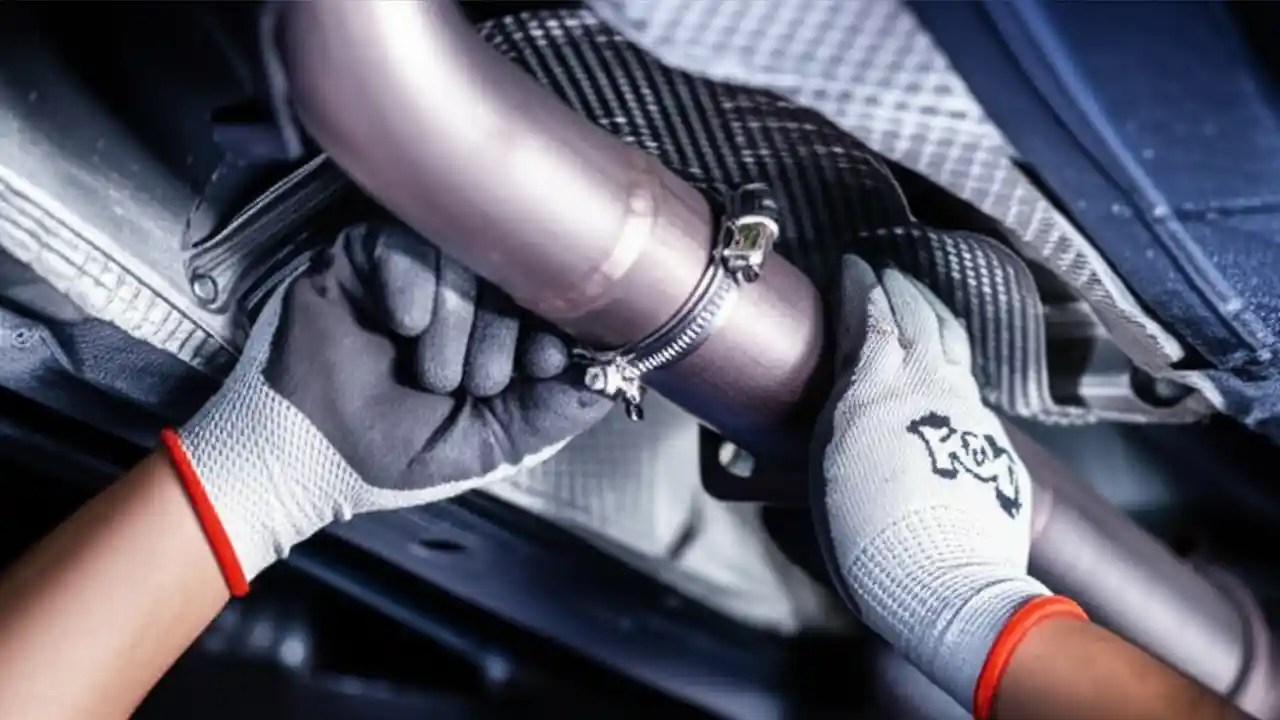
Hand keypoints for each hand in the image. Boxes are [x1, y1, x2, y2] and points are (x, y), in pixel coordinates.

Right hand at [162, 221, 610, 594]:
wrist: (306, 459)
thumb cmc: (387, 456)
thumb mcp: (491, 443)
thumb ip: (554, 411)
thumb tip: (614, 379)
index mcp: (490, 336)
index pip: (542, 302)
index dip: (554, 326)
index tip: (550, 360)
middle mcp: (456, 299)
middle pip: (508, 275)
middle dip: (499, 338)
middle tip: (472, 384)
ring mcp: (407, 275)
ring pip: (460, 258)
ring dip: (454, 323)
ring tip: (426, 371)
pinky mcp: (358, 258)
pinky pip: (404, 242)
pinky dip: (410, 287)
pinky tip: (398, 327)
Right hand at [810, 255, 1060, 711]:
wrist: (946, 582)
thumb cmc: (870, 540)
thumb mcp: (829, 470)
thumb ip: (839, 420)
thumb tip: (838, 404)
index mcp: (874, 391)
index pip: (870, 314)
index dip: (860, 284)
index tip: (852, 266)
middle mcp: (926, 387)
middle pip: (918, 315)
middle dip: (899, 287)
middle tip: (885, 275)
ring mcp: (966, 409)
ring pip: (952, 339)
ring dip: (932, 311)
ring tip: (919, 300)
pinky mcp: (991, 437)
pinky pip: (969, 378)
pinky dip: (952, 354)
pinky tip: (947, 362)